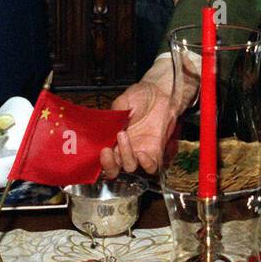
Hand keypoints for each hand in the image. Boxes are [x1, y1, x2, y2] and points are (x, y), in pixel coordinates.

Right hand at [100, 57, 180, 177]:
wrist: (160, 92)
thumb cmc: (141, 96)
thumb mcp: (120, 104)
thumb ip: (112, 119)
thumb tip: (103, 130)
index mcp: (114, 140)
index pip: (103, 157)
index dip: (100, 159)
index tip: (101, 149)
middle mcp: (125, 149)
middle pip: (114, 169)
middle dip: (109, 165)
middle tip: (107, 151)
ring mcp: (140, 151)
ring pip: (130, 167)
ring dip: (125, 157)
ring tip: (123, 136)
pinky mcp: (155, 151)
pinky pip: (151, 167)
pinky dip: (146, 164)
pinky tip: (141, 153)